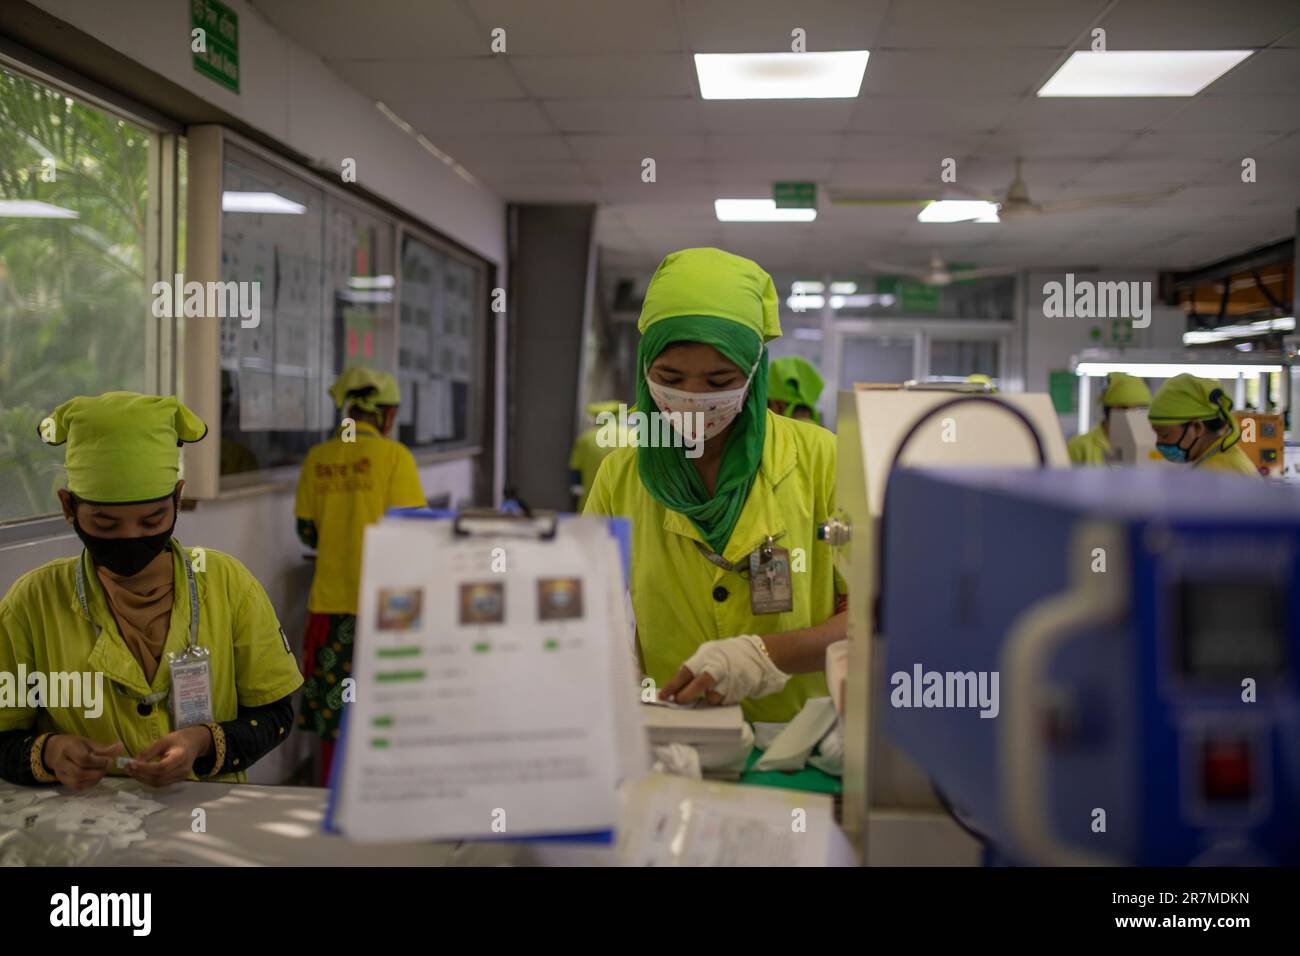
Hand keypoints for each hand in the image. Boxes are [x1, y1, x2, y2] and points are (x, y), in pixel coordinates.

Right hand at [43, 736, 123, 790]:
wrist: (55, 751)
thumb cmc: (75, 745)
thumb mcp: (88, 742)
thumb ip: (103, 748)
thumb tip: (121, 747)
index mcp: (68, 749)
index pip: (83, 759)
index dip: (99, 762)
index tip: (109, 759)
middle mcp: (61, 763)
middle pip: (79, 773)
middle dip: (98, 771)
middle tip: (107, 766)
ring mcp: (61, 774)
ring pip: (78, 782)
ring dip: (95, 778)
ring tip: (102, 770)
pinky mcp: (63, 782)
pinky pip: (78, 786)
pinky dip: (91, 783)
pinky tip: (95, 776)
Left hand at [126, 726, 211, 787]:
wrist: (194, 743)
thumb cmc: (178, 739)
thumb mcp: (163, 741)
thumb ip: (149, 752)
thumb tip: (134, 763)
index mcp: (181, 757)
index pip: (161, 767)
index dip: (145, 768)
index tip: (131, 764)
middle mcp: (183, 769)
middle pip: (159, 778)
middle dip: (141, 775)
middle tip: (128, 768)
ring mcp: (181, 776)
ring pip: (158, 783)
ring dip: (143, 779)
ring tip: (132, 772)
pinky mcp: (178, 780)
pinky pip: (161, 783)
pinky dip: (149, 780)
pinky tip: (141, 774)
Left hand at [661, 635, 789, 705]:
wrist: (757, 656)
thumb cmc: (726, 654)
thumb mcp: (708, 652)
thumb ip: (694, 664)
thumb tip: (677, 678)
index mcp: (706, 657)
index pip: (685, 672)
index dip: (672, 686)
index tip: (662, 696)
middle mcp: (717, 669)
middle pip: (698, 686)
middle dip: (685, 696)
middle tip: (678, 702)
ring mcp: (728, 681)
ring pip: (711, 698)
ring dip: (704, 700)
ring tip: (703, 695)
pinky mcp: (737, 692)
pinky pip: (722, 702)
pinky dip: (717, 701)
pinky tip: (717, 695)